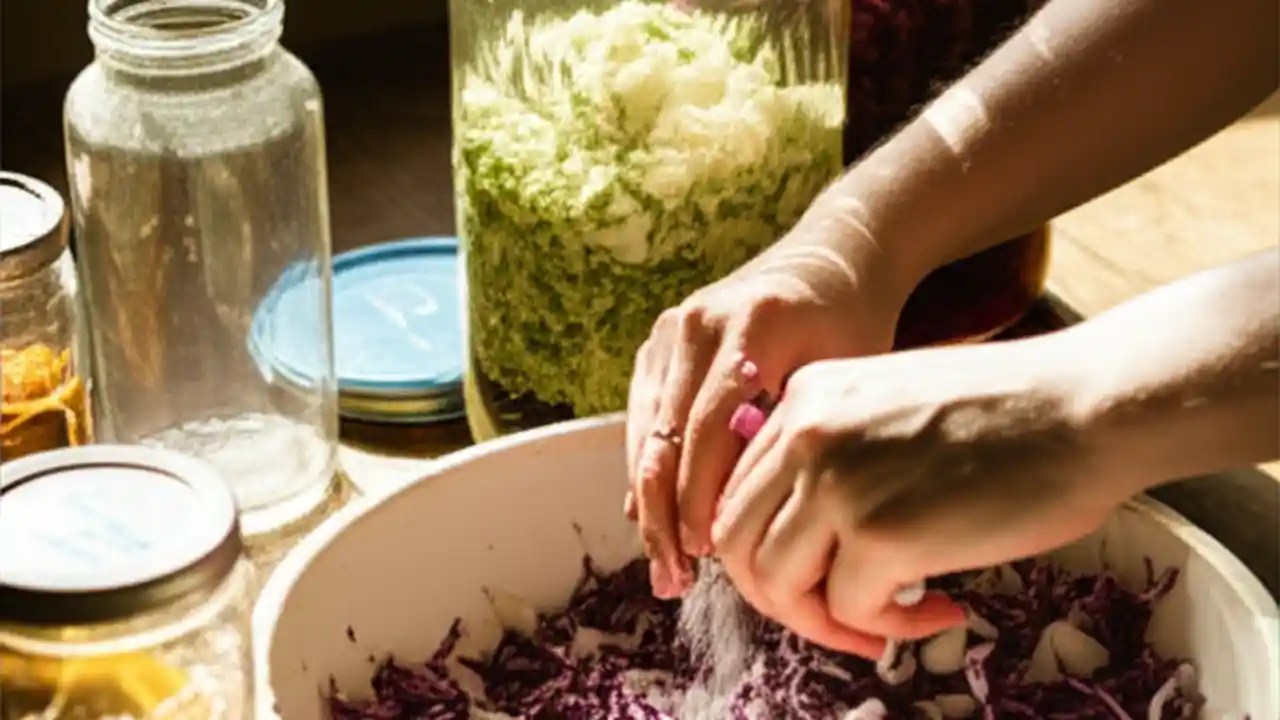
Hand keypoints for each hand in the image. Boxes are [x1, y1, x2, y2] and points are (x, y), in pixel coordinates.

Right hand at [626, 222, 910, 599]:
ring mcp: (670, 329)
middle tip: (674, 578)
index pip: (707, 426)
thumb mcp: (844, 376)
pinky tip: (656, 520)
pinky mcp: (658, 342)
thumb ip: (791, 435)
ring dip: (647, 503)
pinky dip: (648, 473)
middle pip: (662, 436)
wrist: (834, 256)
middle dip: (663, 515)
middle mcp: (696, 321)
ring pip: (642, 434)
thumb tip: (743, 518)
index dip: (701, 496)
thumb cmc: (854, 322)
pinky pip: (643, 419)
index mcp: (750, 325)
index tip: (706, 554)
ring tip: (663, 565)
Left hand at [712, 336, 1124, 656]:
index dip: (770, 551)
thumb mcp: (890, 410)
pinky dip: (888, 628)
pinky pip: (848, 610)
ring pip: (777, 584)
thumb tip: (805, 545)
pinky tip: (943, 605)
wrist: (1088, 406)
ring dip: (826, 622)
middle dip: (782, 597)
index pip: (739, 494)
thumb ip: (836, 459)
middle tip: (841, 618)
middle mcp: (803, 432)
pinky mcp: (879, 533)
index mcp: (803, 398)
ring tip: (889, 621)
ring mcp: (835, 481)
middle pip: (738, 543)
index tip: (820, 576)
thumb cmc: (1009, 415)